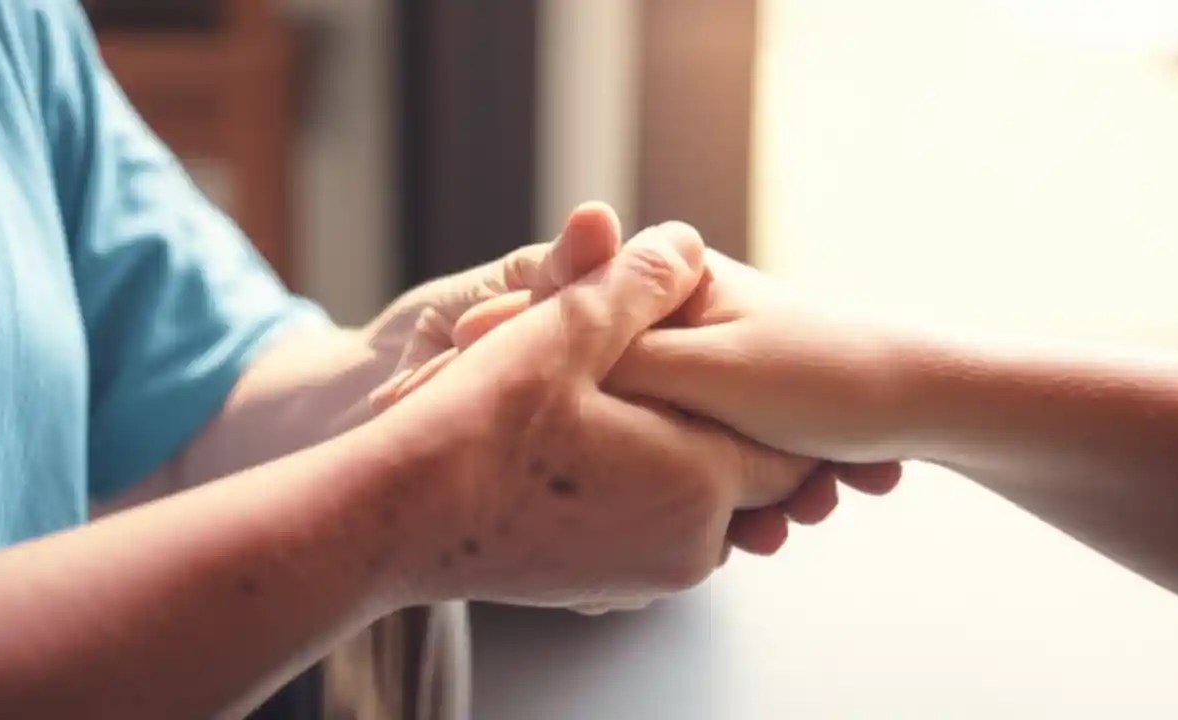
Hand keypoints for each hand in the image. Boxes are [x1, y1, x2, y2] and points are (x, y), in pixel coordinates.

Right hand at [376, 222, 816, 613]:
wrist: (392, 523)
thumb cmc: (474, 428)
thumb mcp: (562, 332)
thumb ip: (639, 282)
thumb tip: (685, 242)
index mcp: (699, 484)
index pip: (785, 445)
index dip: (771, 395)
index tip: (752, 360)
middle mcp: (688, 548)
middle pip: (744, 475)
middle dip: (725, 419)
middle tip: (702, 367)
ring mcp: (644, 577)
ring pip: (696, 501)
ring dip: (680, 452)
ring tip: (638, 398)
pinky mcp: (603, 589)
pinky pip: (652, 528)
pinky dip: (642, 488)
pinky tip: (596, 446)